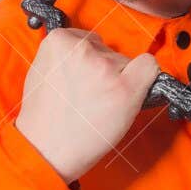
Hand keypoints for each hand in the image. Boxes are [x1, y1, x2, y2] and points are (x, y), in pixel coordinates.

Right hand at [15, 29, 161, 182]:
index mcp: (58, 41)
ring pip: (125, 63)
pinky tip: (130, 92)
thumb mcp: (41, 71)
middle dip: (103, 70)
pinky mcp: (125, 88)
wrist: (46, 150)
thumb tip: (88, 49)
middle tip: (89, 96)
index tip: (83, 78)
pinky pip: (149, 67)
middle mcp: (83, 49)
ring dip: (118, 81)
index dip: (87, 61)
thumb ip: (64, 56)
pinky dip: (146, 77)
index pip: (88, 39)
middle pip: (108, 50)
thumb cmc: (44, 118)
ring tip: (98, 105)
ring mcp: (106, 68)